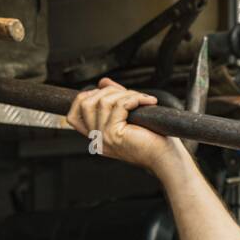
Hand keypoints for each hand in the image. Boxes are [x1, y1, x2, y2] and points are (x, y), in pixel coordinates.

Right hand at [64, 78, 182, 173]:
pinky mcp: (114, 135)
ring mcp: (104, 138)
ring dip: (126, 94)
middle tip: (130, 95)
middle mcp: (97, 139)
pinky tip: (148, 102)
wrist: (166, 157)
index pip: (74, 116)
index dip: (84, 98)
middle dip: (108, 91)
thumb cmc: (153, 139)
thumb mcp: (129, 115)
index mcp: (98, 137)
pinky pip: (120, 106)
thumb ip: (114, 99)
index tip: (105, 92)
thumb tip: (103, 82)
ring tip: (142, 99)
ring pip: (104, 102)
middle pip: (85, 103)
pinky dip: (135, 98)